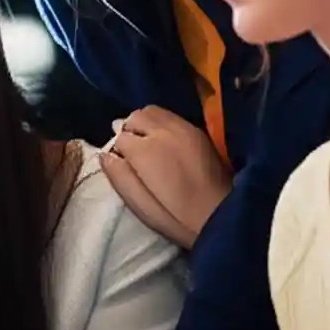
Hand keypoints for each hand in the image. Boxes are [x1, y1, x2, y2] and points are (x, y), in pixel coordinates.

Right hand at [101, 106, 232, 248]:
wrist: (224, 216)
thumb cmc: (177, 218)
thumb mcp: (141, 207)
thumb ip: (120, 178)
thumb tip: (105, 155)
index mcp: (146, 151)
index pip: (119, 137)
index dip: (117, 152)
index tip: (124, 167)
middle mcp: (163, 132)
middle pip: (134, 117)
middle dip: (128, 131)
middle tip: (133, 155)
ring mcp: (184, 128)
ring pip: (152, 111)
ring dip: (143, 124)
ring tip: (147, 146)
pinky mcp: (198, 131)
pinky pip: (170, 115)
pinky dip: (160, 123)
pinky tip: (164, 143)